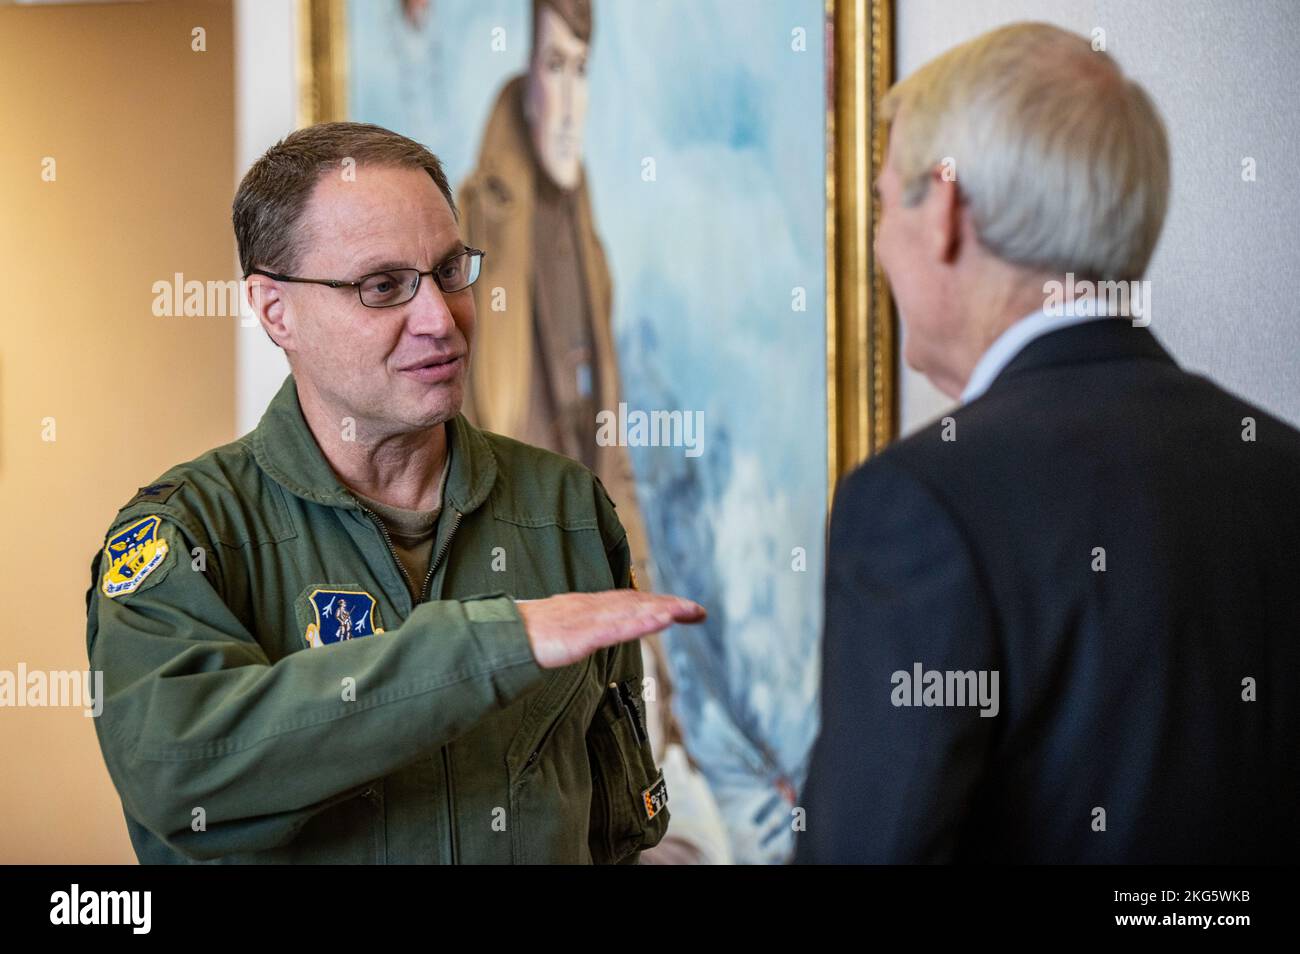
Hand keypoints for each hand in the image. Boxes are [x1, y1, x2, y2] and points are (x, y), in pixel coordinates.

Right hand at [517, 590, 705, 668]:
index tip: (680, 609)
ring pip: (633, 611)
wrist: (498, 638)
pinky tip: (664, 619)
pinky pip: (619, 626)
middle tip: (699, 611)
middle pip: (637, 603)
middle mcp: (591, 606)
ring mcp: (588, 617)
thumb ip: (576, 633)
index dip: (655, 603)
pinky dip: (644, 621)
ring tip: (690, 611)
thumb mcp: (557, 634)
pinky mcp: (583, 633)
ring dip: (664, 609)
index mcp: (585, 607)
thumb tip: (584, 638)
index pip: (627, 602)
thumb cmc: (523, 637)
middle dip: (670, 605)